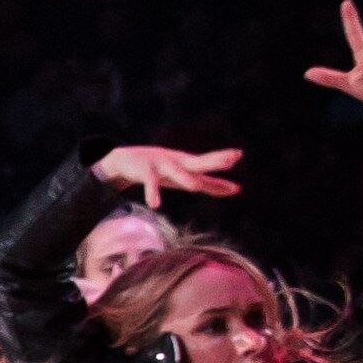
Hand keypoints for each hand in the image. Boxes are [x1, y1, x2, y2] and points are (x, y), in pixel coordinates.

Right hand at [89, 144, 241, 205]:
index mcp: (189, 164)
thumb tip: (237, 190)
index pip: (209, 167)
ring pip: (176, 172)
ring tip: (196, 187)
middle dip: (215, 161)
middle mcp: (178, 163)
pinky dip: (153, 193)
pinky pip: (150, 182)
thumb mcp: (188, 176)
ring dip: (185, 178)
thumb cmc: (162, 170)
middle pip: (199, 162)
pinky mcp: (145, 170)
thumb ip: (211, 184)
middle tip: (232, 158)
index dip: (222, 168)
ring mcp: (161, 165)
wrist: (124, 160)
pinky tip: (155, 205)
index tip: (237, 173)